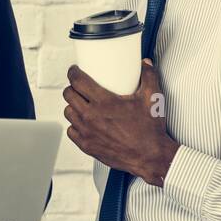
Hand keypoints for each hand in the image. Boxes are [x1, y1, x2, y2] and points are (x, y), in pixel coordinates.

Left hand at [63, 58, 178, 186]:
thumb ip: (149, 76)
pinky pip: (71, 131)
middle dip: (72, 87)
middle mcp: (91, 116)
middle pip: (69, 95)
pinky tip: (82, 122)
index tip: (74, 70)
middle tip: (78, 86)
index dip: (73, 72)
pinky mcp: (87, 145)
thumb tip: (145, 64)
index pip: (78, 81)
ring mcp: (87, 132)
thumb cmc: (150, 130)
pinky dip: (74, 125)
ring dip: (72, 106)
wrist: (150, 156)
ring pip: (68, 112)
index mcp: (104, 102)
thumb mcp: (152, 98)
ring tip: (80, 103)